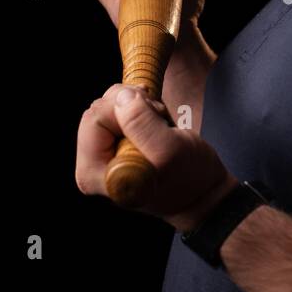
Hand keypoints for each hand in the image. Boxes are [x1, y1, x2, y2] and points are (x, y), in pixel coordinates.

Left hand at [75, 83, 237, 231]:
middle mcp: (91, 165)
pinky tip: (155, 122)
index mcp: (95, 174)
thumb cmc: (189, 179)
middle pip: (98, 109)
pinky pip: (117, 111)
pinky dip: (140, 109)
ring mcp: (100, 156)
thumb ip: (141, 123)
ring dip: (139, 106)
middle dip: (132, 104)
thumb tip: (121, 97)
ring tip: (160, 124)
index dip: (126, 108)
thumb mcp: (170, 150)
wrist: (200, 193)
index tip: (154, 117)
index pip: (94, 118)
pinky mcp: (111, 146)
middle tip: (159, 119)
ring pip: (108, 106)